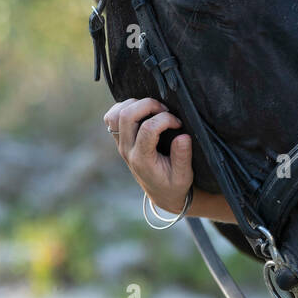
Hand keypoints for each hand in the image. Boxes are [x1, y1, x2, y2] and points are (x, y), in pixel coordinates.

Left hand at [104, 98, 192, 213]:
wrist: (161, 194)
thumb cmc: (174, 184)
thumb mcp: (184, 176)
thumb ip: (183, 156)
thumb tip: (183, 135)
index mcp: (142, 160)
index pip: (148, 129)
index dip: (166, 119)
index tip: (179, 124)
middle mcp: (127, 150)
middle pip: (127, 116)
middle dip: (149, 105)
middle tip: (166, 110)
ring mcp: (120, 143)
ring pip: (116, 113)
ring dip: (136, 104)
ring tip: (154, 110)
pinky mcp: (119, 139)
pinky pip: (112, 117)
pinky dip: (125, 108)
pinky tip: (142, 113)